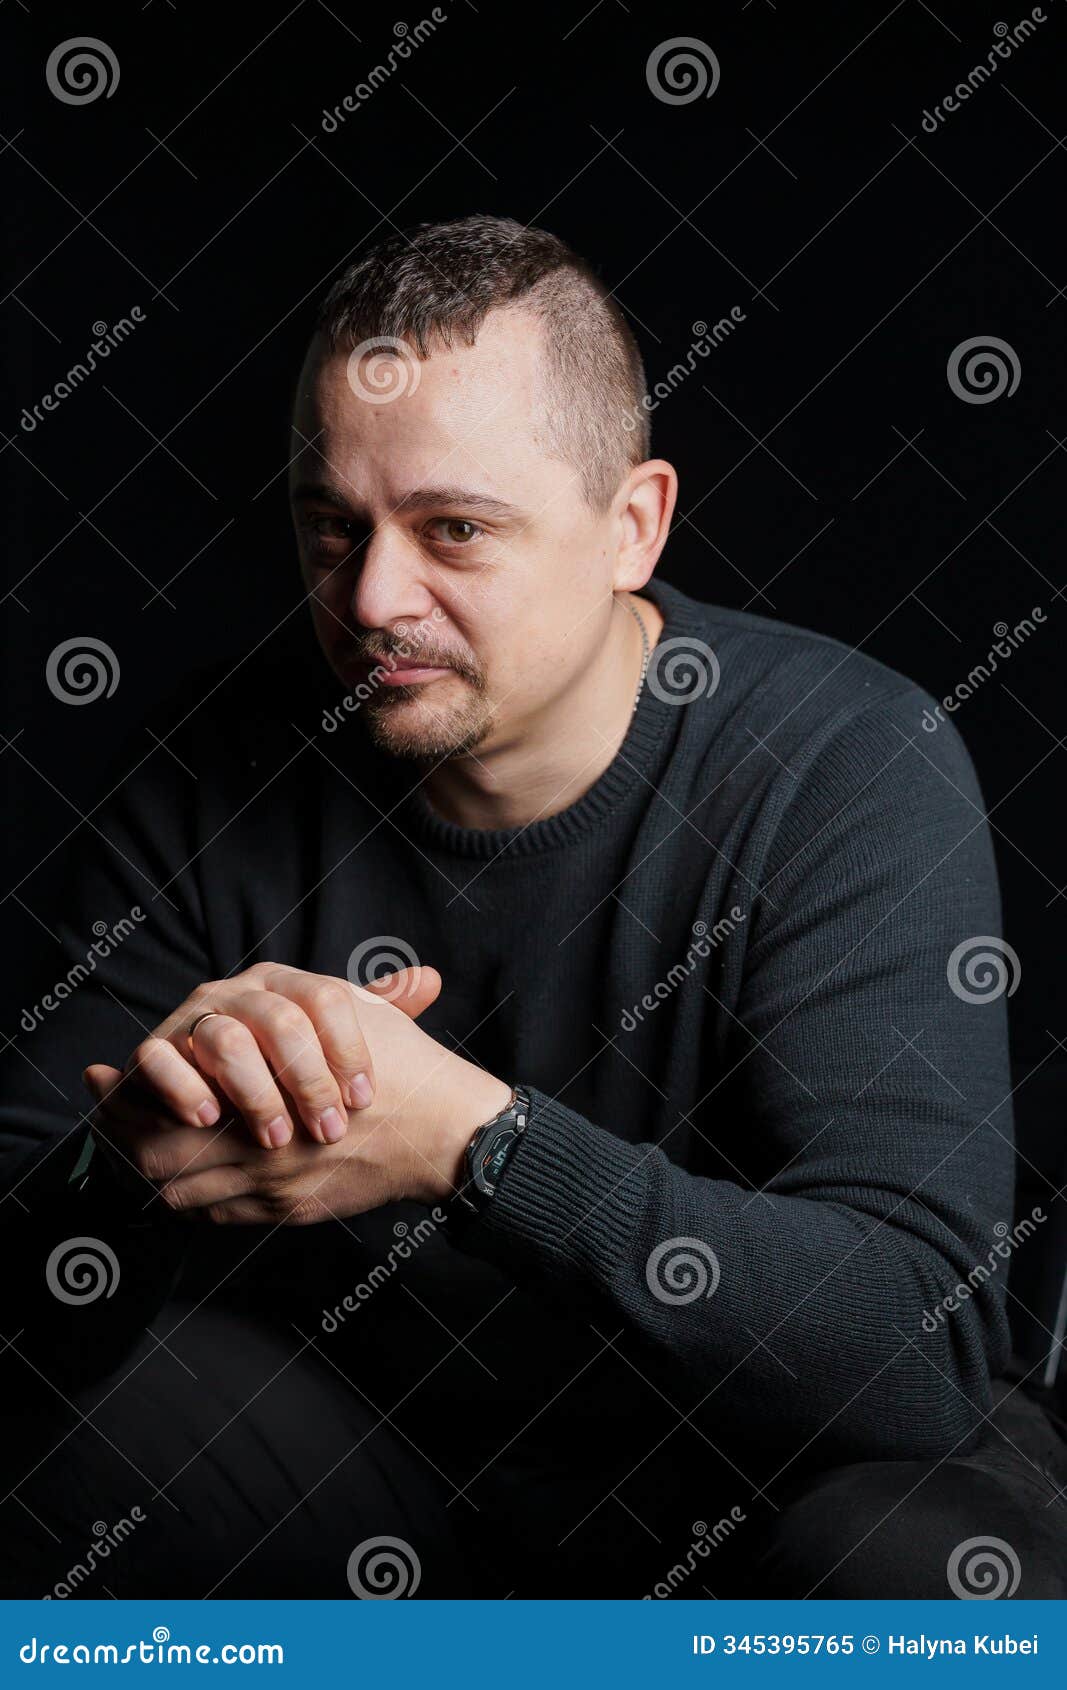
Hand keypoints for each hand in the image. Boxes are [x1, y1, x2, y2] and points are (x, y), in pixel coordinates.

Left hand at [85, 984, 512, 1224]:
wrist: (448, 1133)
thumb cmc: (404, 1067)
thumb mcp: (349, 1012)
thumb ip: (294, 1010)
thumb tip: (223, 1011)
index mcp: (268, 1085)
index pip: (172, 1095)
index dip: (127, 1092)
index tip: (99, 1077)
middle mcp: (264, 1145)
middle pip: (162, 1154)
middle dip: (123, 1136)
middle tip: (101, 1116)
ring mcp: (274, 1185)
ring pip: (183, 1187)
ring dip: (150, 1168)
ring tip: (126, 1148)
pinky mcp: (289, 1210)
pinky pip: (219, 1211)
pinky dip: (190, 1194)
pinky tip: (178, 1178)